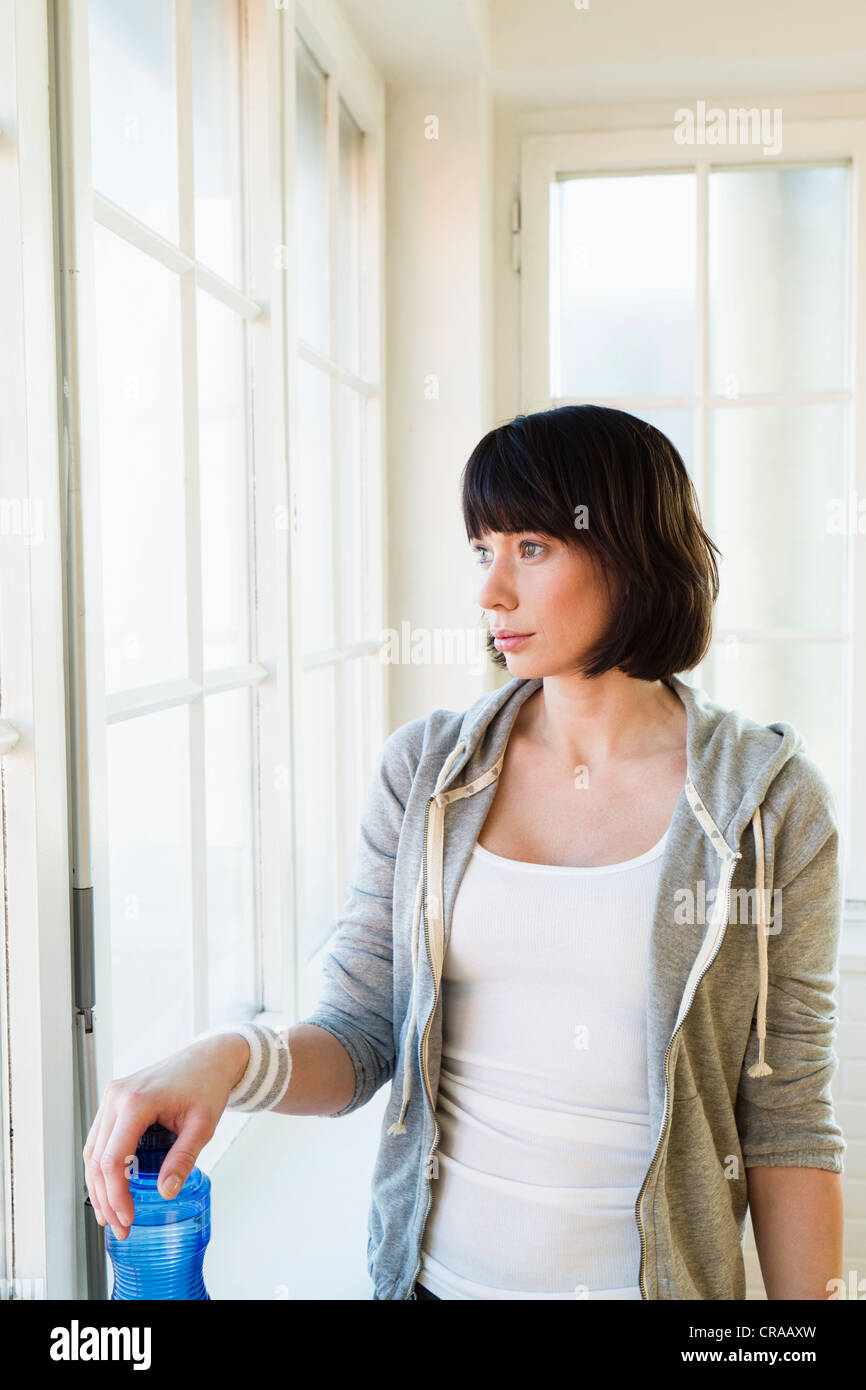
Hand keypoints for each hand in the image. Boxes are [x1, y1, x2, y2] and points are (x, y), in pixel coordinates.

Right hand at [82, 1033, 249, 1242]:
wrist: (209, 1057)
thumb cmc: (207, 1085)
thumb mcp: (203, 1125)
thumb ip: (183, 1158)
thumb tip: (165, 1192)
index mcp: (136, 1101)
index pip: (114, 1159)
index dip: (116, 1195)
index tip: (128, 1218)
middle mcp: (116, 1097)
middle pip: (97, 1159)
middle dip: (105, 1198)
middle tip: (120, 1226)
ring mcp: (112, 1096)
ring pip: (93, 1151)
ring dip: (99, 1186)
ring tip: (111, 1215)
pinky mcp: (115, 1100)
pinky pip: (100, 1139)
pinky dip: (102, 1166)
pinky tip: (110, 1188)